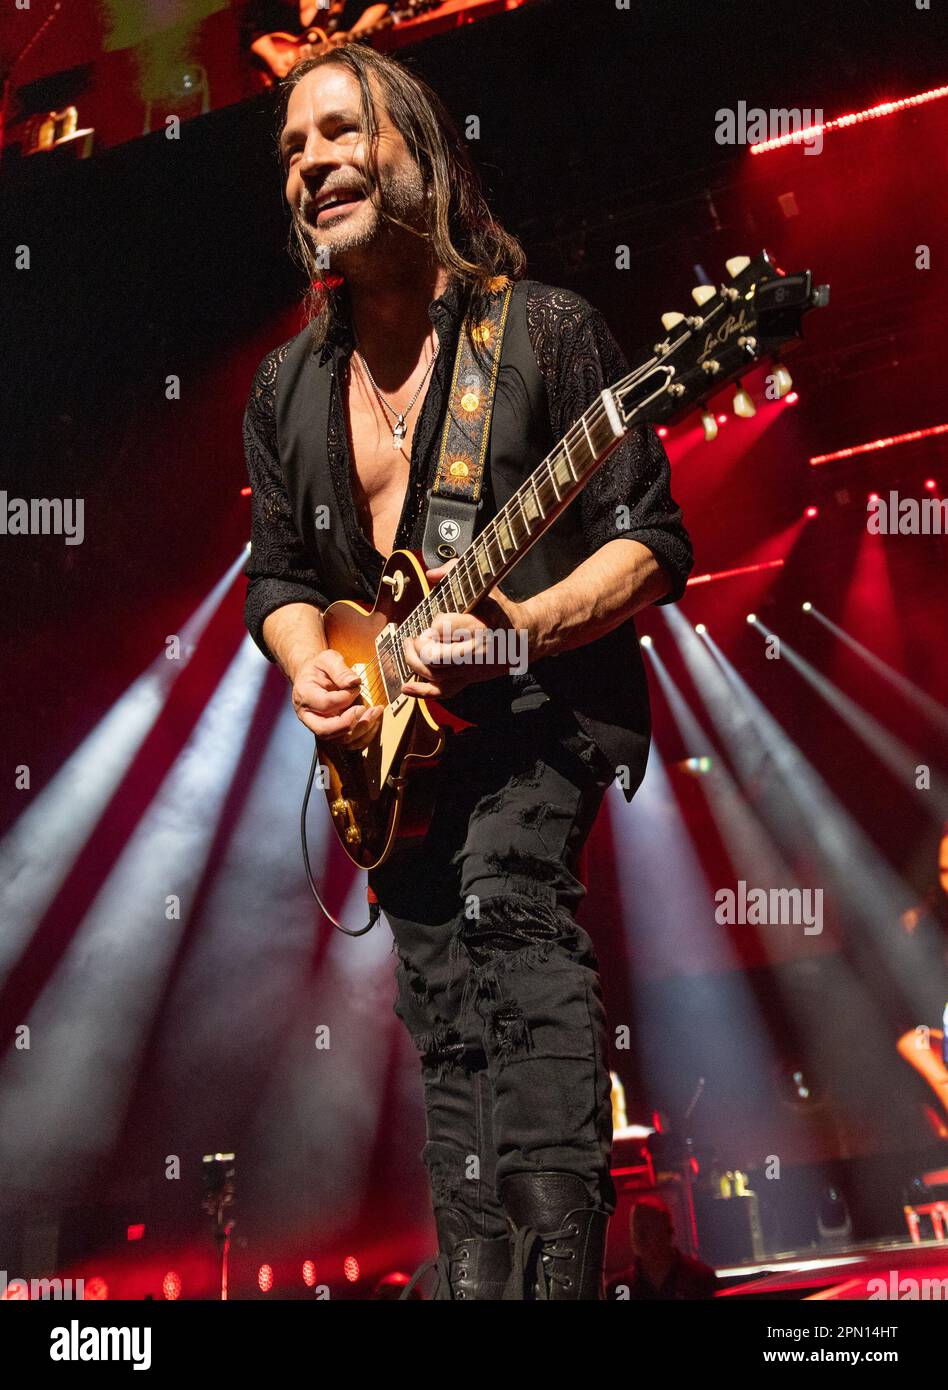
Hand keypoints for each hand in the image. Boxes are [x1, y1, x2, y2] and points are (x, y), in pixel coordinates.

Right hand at [291, 649, 383, 749]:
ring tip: (373, 713)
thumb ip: (340, 670)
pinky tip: (373, 722)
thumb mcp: (328, 659)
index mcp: (305, 695)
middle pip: (325, 731)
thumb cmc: (319, 668)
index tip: (356, 688)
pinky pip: (347, 742)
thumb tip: (354, 682)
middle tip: (363, 709)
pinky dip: (363, 736)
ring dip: (359, 729)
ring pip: (338, 739)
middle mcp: (308, 715)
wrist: (311, 676)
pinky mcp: (331, 732)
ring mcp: (318, 726)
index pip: (326, 704)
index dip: (345, 698)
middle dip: (349, 723)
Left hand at [400, 561, 528, 700]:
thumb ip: (456, 573)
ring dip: (414, 661)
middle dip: (419, 645)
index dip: (436, 622)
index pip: (443, 627)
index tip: (439, 618)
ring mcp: (469, 669)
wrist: (524, 639)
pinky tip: (406, 687)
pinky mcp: (468, 679)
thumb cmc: (502, 612)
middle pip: (433, 655)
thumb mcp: (485, 587)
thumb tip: (431, 574)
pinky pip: (443, 691)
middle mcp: (473, 652)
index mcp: (478, 627)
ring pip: (432, 673)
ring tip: (410, 648)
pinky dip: (422, 692)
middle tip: (417, 636)